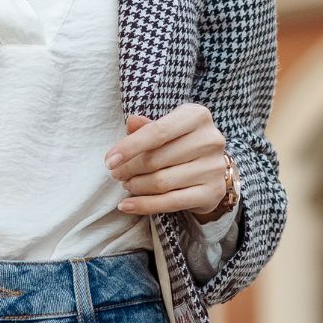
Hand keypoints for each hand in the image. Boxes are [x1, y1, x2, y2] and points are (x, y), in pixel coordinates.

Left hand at [104, 104, 236, 220]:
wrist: (213, 168)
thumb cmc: (182, 143)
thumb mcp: (166, 129)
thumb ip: (147, 127)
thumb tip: (131, 122)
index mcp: (197, 116)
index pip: (157, 132)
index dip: (130, 147)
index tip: (109, 160)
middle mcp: (210, 140)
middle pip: (157, 159)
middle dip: (129, 169)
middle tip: (116, 174)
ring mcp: (213, 167)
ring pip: (161, 182)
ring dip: (136, 186)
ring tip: (126, 185)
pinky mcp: (212, 192)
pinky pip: (171, 202)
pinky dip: (144, 205)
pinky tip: (127, 205)